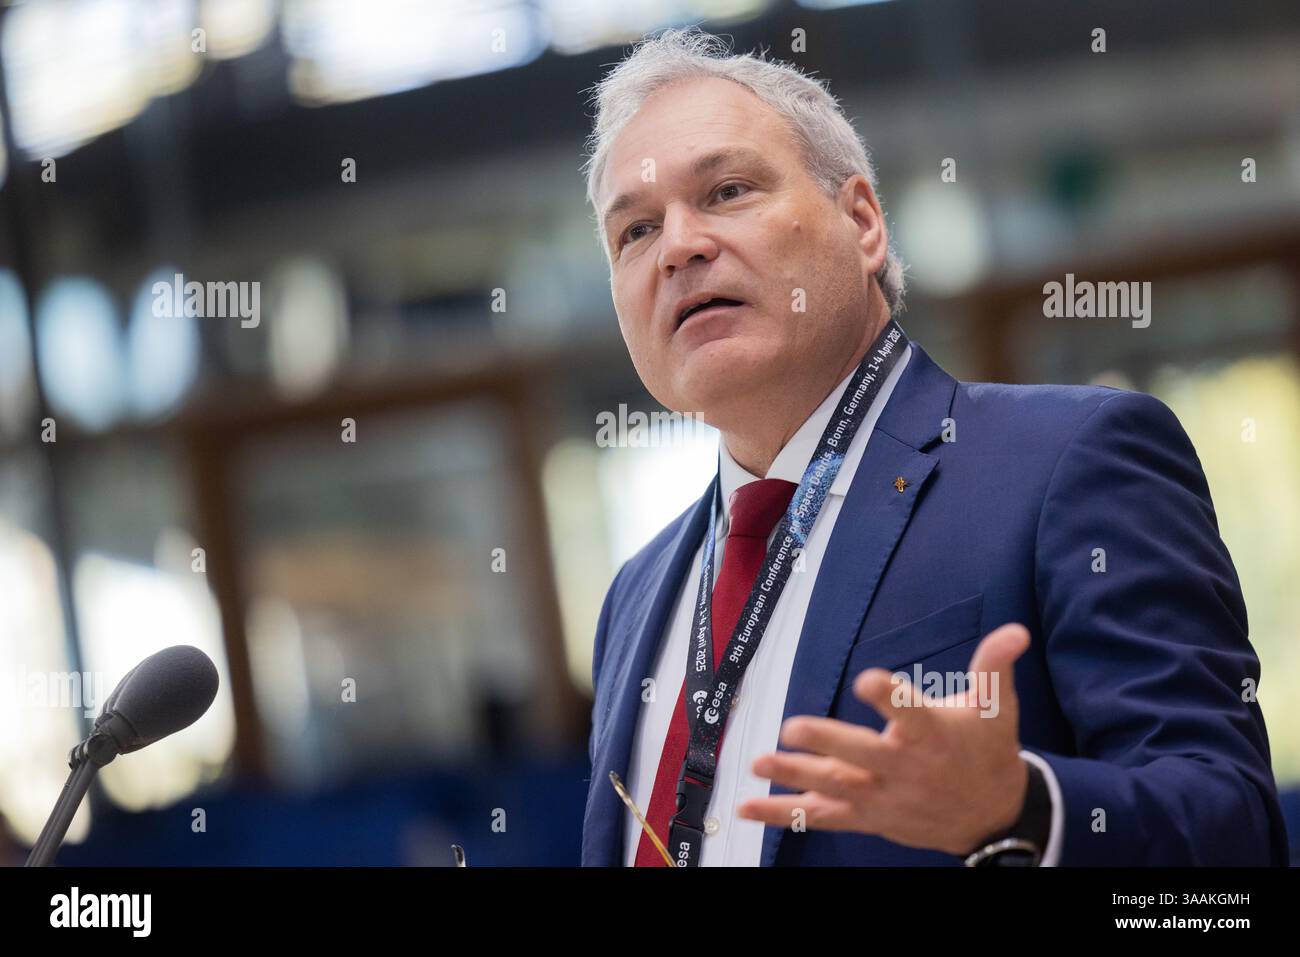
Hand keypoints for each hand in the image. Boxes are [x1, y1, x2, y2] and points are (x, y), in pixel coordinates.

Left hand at [737, 623, 1031, 856]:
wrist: (994, 817)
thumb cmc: (988, 752)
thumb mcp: (996, 708)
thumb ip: (994, 666)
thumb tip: (1014, 630)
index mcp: (933, 736)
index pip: (910, 713)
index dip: (889, 697)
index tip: (867, 679)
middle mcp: (904, 768)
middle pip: (862, 755)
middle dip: (827, 743)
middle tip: (793, 728)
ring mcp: (883, 797)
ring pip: (835, 788)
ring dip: (795, 775)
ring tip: (759, 762)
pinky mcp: (868, 816)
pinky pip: (822, 816)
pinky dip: (783, 812)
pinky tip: (748, 806)